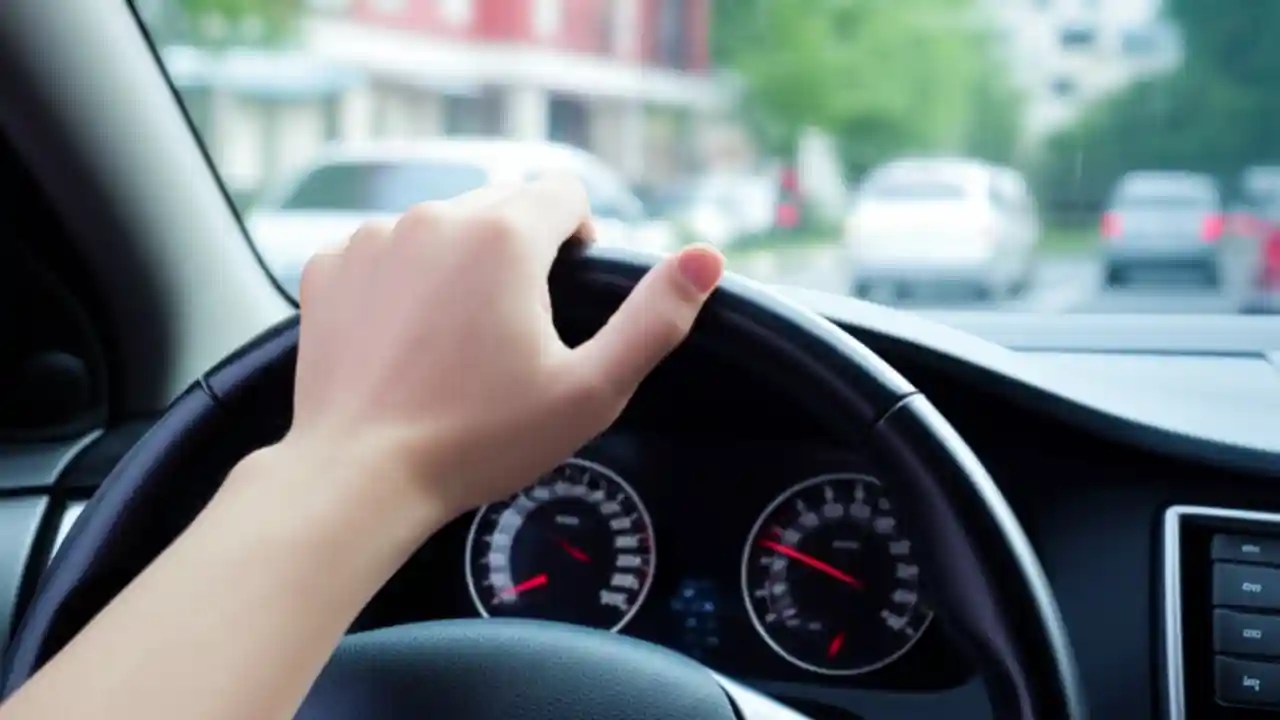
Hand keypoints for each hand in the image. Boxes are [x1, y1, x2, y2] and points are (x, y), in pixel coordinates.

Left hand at [283, 174, 722, 521]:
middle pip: (502, 204)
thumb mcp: (591, 389)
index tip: (567, 295)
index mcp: (504, 234)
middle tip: (515, 332)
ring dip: (459, 263)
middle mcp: (434, 217)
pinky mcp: (328, 269)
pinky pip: (384, 253)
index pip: (564, 191)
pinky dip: (401, 282)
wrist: (359, 478)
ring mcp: (373, 239)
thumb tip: (707, 258)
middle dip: (520, 252)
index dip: (580, 237)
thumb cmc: (480, 440)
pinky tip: (406, 341)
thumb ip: (655, 318)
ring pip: (441, 227)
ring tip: (458, 341)